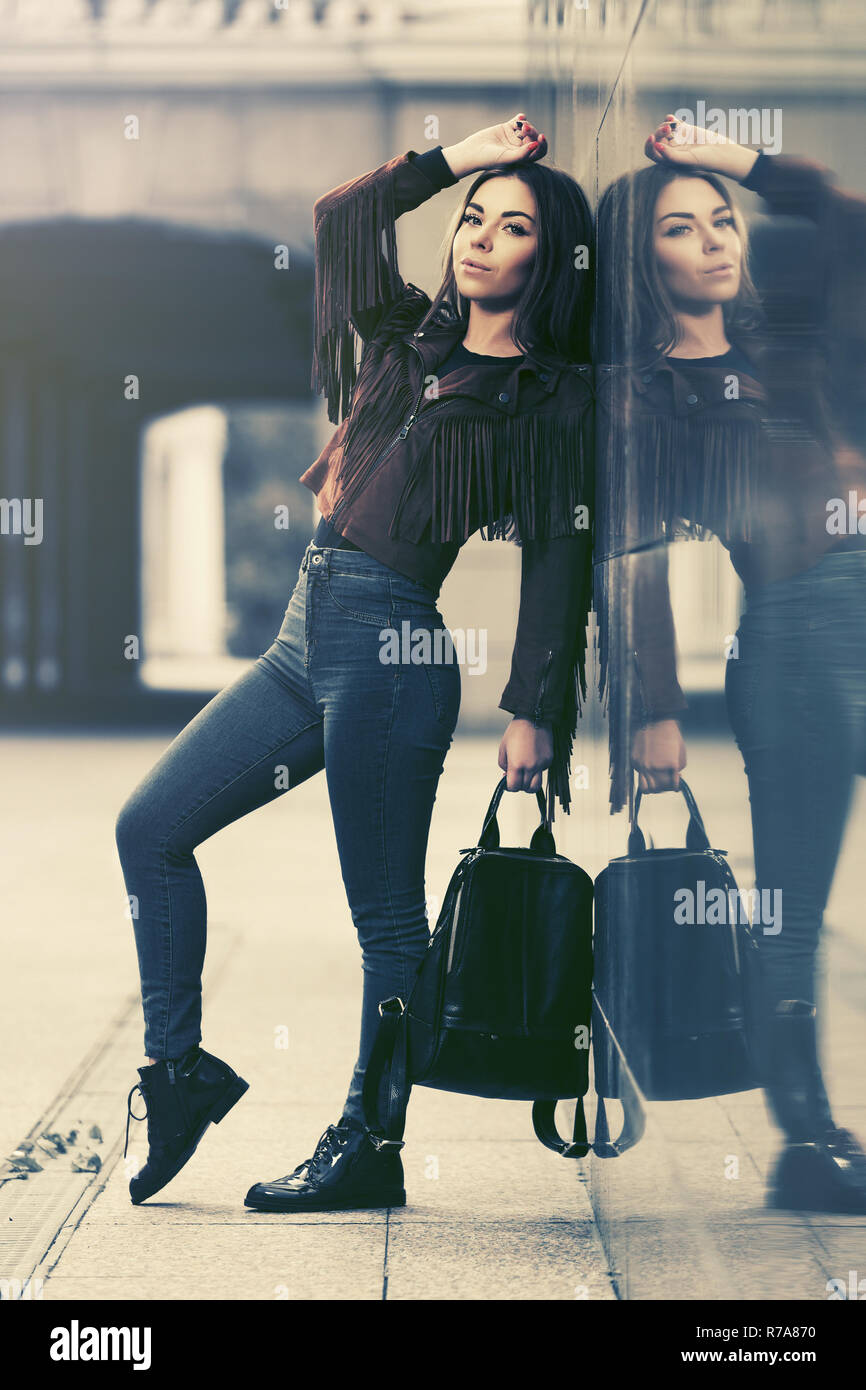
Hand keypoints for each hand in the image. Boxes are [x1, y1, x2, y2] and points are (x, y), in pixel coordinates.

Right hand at [442, 113, 547, 179]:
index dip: (542, 144)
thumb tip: (536, 145)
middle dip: (532, 131)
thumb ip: (522, 154)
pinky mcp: (507, 128)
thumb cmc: (489, 159)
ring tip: (519, 125)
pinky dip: (521, 118)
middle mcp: (520, 148)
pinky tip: (520, 117)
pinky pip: (518, 121)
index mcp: (523, 158)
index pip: (539, 151)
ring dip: (526, 124)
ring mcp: (514, 137)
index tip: (540, 137)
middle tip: (524, 129)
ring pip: (527, 127)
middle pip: (533, 137)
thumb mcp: (507, 158)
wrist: (473, 151)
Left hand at [498, 717, 552, 793]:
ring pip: (537, 785)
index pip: (513, 787)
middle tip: (517, 777)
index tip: (508, 781)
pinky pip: (542, 772)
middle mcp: (531, 767)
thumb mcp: (503, 749)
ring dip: (530, 783)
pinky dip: (537, 771)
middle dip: (520, 785)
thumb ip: (504, 765)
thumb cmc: (516, 732)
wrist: (533, 718)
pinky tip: (533, 759)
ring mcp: (541, 764)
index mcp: (517, 764)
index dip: (509, 786)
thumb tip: (507, 776)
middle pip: (526, 789)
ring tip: (525, 774)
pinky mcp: (549, 760)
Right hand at [631, 718, 686, 793]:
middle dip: (665, 787)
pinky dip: (644, 776)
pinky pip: (639, 776)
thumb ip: (678, 768)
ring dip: (653, 787)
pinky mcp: (634, 761)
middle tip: (666, 782)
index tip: (675, 784)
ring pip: (646, 788)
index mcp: (670, 765)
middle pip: (659, 789)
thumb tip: (674, 777)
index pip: (672, 786)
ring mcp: (642, 765)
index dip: (675, 786)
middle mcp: (655, 767)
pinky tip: (649, 769)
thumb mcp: (680, 753)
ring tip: (656, 780)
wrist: (654, 719)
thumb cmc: (670, 734)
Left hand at [644, 115, 758, 182]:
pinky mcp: (685, 130)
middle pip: (657, 138)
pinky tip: (670, 117)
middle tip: (668, 129)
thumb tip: (657, 146)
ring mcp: (677, 139)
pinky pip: (673, 123)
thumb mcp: (687, 160)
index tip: (652, 137)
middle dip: (659, 132)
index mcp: (667, 160)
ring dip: (665, 125)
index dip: (649, 145)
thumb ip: (671, 156)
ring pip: (664, 129)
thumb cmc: (704, 160)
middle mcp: (670, 150)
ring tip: (672, 125)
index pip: (651, 152)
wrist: (720, 152)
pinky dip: (670, 119)